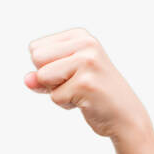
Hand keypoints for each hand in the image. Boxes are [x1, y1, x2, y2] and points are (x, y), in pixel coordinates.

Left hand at [25, 28, 150, 141]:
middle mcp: (85, 44)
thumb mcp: (66, 77)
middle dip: (49, 78)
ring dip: (57, 92)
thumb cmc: (95, 95)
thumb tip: (27, 80)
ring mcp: (87, 62)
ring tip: (80, 93)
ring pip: (43, 77)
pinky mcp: (85, 84)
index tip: (71, 74)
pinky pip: (55, 97)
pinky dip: (67, 105)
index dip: (47, 67)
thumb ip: (42, 75)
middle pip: (37, 58)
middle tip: (75, 85)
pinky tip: (87, 102)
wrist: (127, 117)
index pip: (36, 48)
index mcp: (80, 36)